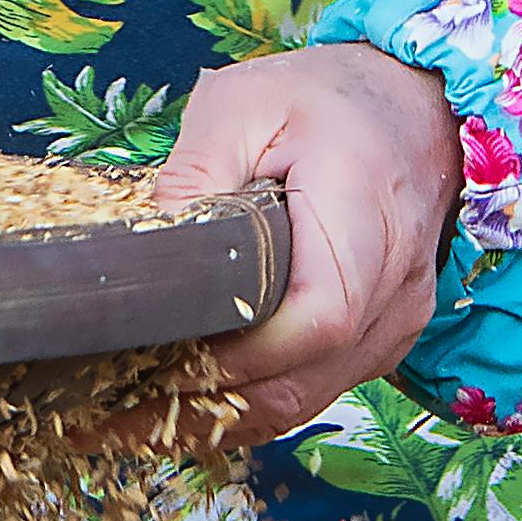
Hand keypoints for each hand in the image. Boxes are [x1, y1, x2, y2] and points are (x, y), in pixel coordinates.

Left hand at [151, 42, 460, 449]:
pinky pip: (313, 390)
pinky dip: (248, 405)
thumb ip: (193, 171)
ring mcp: (395, 322)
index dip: (237, 354)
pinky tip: (185, 404)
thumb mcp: (243, 103)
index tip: (159, 355)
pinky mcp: (382, 340)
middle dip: (202, 402)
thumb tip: (149, 245)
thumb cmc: (327, 100)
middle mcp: (394, 285)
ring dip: (217, 418)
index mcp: (363, 214)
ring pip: (302, 400)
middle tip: (108, 405)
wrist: (412, 106)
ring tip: (127, 420)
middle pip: (300, 380)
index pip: (317, 318)